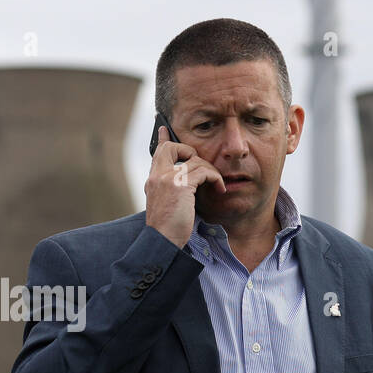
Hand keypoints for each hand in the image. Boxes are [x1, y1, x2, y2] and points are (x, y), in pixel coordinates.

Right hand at [144, 124, 224, 249]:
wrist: (162, 242)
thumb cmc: (167, 230)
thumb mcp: (167, 205)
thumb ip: (172, 190)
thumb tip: (187, 183)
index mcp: (152, 181)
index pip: (157, 153)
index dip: (162, 140)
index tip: (163, 129)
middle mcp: (157, 176)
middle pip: (172, 147)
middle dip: (189, 150)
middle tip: (200, 166)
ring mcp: (166, 179)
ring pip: (194, 160)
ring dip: (211, 171)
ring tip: (217, 186)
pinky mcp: (179, 185)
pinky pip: (204, 171)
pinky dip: (215, 179)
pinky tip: (219, 190)